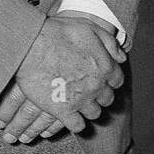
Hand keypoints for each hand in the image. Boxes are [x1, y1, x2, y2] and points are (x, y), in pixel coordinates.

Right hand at [0, 12, 124, 143]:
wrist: (31, 45)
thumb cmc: (58, 32)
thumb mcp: (89, 28)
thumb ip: (109, 43)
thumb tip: (122, 57)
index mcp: (105, 66)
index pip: (117, 80)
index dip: (109, 80)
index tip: (101, 79)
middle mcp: (97, 86)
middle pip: (107, 99)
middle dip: (100, 95)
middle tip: (88, 91)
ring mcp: (81, 100)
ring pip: (94, 113)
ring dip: (88, 109)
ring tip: (78, 103)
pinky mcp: (63, 111)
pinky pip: (77, 126)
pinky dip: (75, 123)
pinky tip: (69, 117)